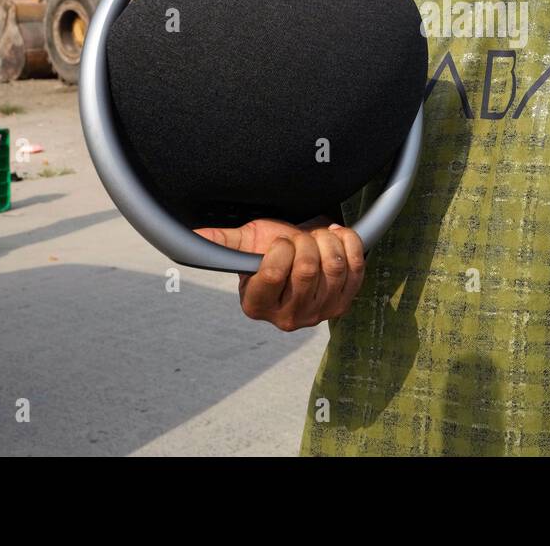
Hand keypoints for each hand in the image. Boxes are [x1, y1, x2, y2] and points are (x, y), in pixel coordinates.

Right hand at [195, 219, 365, 331]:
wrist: (299, 256)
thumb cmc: (269, 250)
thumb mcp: (245, 243)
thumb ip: (221, 241)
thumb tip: (193, 233)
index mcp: (256, 305)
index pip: (273, 274)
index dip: (281, 248)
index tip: (281, 241)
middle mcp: (287, 317)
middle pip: (307, 270)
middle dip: (306, 241)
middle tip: (301, 237)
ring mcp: (318, 314)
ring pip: (334, 268)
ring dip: (328, 241)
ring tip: (318, 237)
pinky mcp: (343, 304)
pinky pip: (356, 269)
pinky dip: (349, 244)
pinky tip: (337, 238)